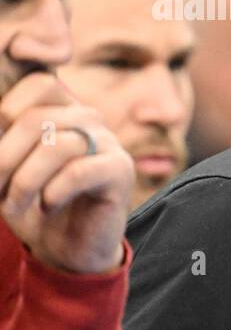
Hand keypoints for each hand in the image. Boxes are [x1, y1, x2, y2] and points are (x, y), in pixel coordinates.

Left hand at [0, 73, 132, 273]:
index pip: (39, 83)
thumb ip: (1, 138)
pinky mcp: (120, 171)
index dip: (8, 109)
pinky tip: (48, 206)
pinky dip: (54, 192)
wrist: (65, 246)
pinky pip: (80, 171)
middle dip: (4, 157)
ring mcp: (108, 143)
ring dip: (24, 180)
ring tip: (13, 205)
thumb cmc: (30, 202)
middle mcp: (88, 119)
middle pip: (37, 118)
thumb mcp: (5, 167)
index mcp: (62, 110)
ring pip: (58, 145)